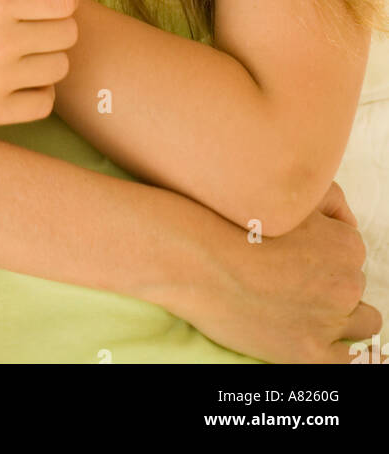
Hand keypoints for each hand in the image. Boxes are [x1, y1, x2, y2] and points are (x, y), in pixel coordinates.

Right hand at [0, 0, 79, 126]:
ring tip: (17, 56)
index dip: (55, 3)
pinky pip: (43, 102)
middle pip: (67, 35)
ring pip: (59, 68)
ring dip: (45, 61)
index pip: (65, 2)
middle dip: (52, 30)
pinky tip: (12, 82)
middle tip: (27, 32)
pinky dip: (35, 93)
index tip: (37, 8)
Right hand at [179, 182, 380, 364]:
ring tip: (309, 307)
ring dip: (343, 314)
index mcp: (347, 245)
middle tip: (291, 278)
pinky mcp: (309, 353)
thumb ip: (327, 201)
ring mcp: (329, 321)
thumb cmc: (235, 220)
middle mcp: (347, 284)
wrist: (196, 259)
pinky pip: (354, 362)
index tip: (297, 254)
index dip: (325, 253)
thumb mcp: (287, 196)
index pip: (352, 254)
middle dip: (329, 282)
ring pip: (363, 321)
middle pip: (353, 286)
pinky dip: (358, 356)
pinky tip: (356, 351)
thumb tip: (344, 219)